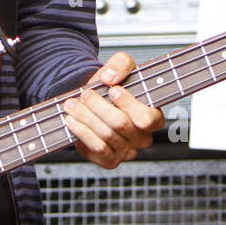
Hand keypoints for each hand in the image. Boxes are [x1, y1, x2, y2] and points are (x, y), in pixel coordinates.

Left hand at [61, 52, 164, 168]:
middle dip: (98, 106)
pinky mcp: (110, 160)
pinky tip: (72, 121)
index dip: (128, 104)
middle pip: (121, 124)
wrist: (95, 101)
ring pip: (106, 136)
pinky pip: (97, 150)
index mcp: (153, 117)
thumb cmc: (113, 87)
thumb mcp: (120, 66)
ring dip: (86, 118)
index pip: (147, 118)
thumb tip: (111, 76)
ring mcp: (127, 151)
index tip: (112, 90)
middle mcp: (142, 137)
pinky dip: (82, 134)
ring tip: (72, 105)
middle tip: (85, 94)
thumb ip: (121, 64)